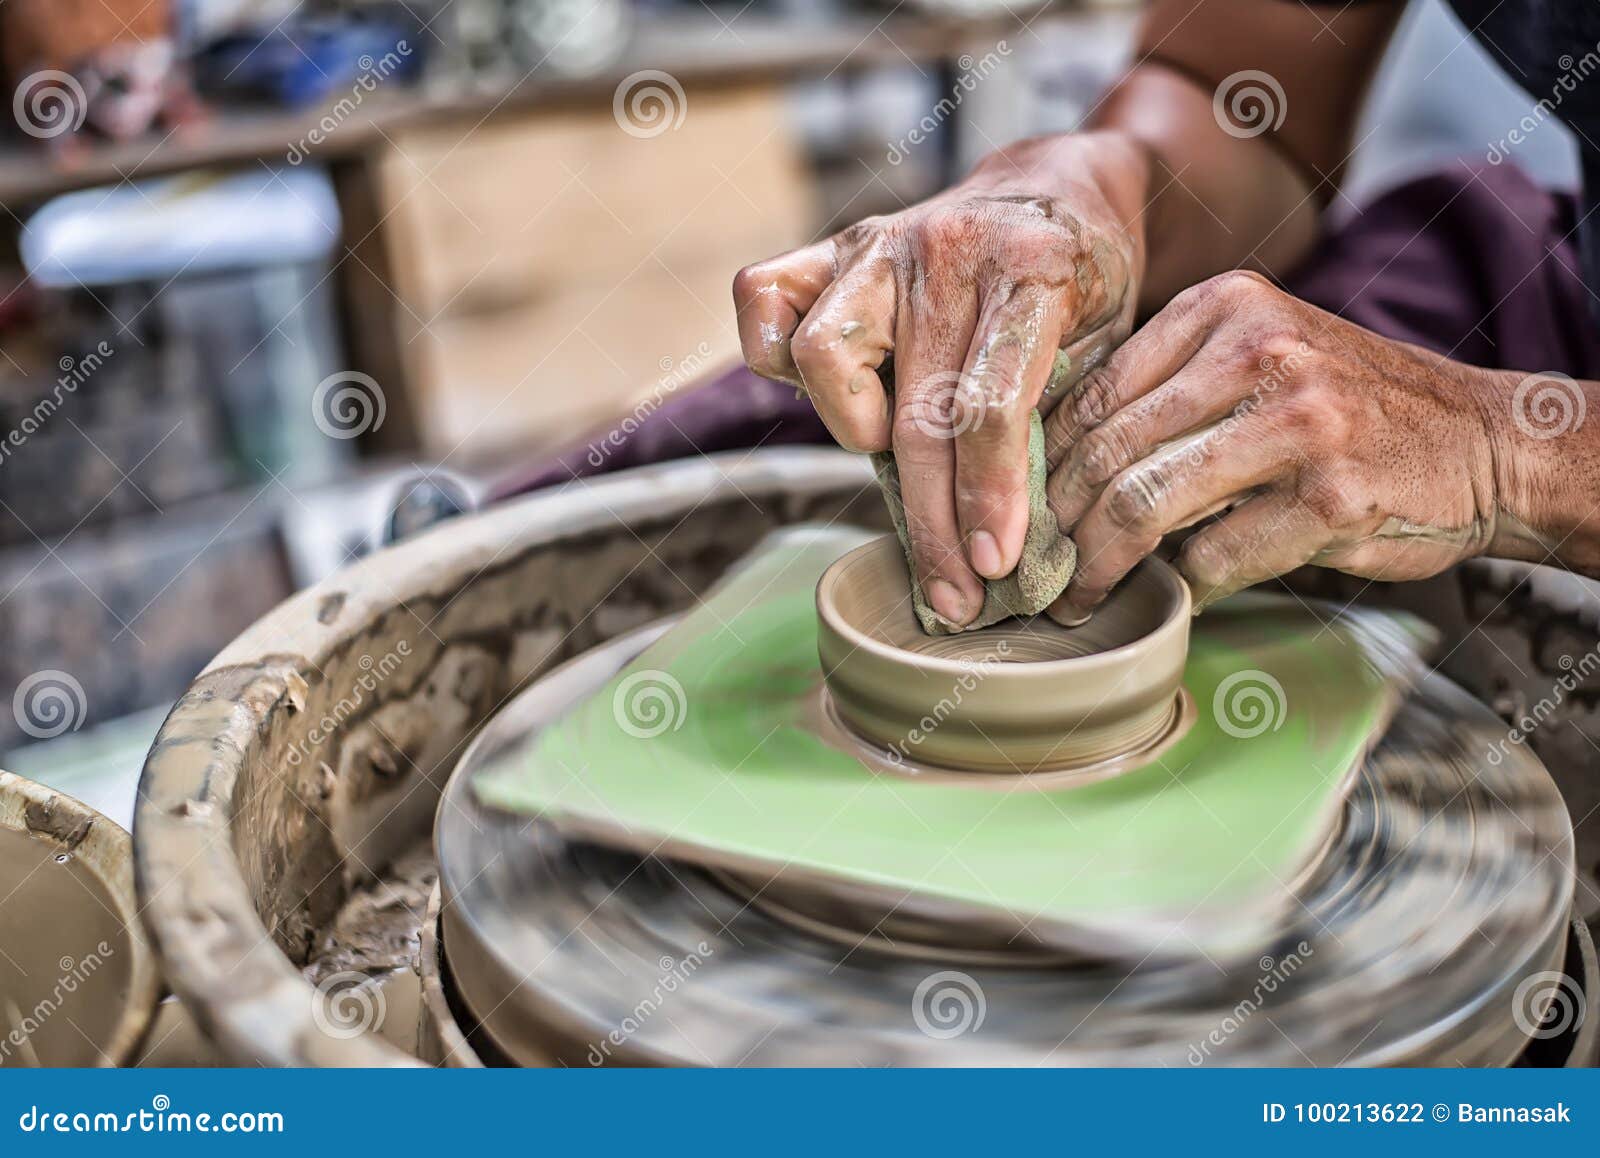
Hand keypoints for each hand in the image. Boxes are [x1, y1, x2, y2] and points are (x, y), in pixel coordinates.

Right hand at [733, 133, 1147, 626]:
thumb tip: (1008, 549)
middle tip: (953, 593)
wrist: (1057, 193)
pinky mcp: (833, 246)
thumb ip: (1055, 429)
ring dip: (853, 428)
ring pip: (823, 353)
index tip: (994, 564)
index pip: (992, 401)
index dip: (988, 495)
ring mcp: (882, 242)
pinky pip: (763, 299)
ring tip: (890, 450)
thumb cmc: (1080, 292)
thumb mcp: (1102, 353)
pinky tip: (831, 394)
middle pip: (916, 410)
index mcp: (1034, 268)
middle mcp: (948, 248)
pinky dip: (774, 355)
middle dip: (933, 520)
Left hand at [1043, 271, 1506, 621]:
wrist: (1483, 441)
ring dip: (1099, 567)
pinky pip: (1215, 556)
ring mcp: (1297, 422)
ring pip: (1144, 504)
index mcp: (1225, 307)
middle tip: (1033, 571)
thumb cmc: (1350, 409)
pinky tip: (1173, 597)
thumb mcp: (1261, 356)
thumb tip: (1051, 464)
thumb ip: (1171, 388)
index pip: (1092, 393)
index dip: (1039, 466)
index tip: (1018, 514)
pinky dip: (1184, 586)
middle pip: (1106, 451)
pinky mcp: (1330, 497)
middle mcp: (1258, 350)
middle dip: (1057, 526)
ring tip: (1077, 597)